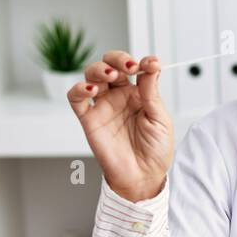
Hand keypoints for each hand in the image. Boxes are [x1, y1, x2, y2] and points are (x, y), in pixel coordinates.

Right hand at [67, 51, 173, 202]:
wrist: (143, 177)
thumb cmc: (155, 151)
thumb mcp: (160, 119)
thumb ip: (151, 93)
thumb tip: (151, 66)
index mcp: (138, 94)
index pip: (136, 68)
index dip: (143, 62)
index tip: (152, 64)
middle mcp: (119, 97)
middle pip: (110, 65)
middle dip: (118, 59)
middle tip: (130, 67)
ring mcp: (103, 106)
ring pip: (92, 75)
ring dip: (100, 69)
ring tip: (111, 76)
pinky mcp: (89, 119)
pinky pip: (76, 98)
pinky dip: (79, 89)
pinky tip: (92, 90)